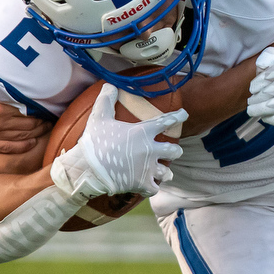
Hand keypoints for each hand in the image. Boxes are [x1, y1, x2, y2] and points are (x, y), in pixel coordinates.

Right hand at [0, 78, 51, 153]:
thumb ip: (20, 90)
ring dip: (36, 132)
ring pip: (21, 136)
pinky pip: (7, 147)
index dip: (45, 112)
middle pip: (29, 126)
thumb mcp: (4, 84)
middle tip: (51, 118)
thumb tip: (44, 84)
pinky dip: (21, 146)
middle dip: (42, 122)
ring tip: (45, 127)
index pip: (32, 115)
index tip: (52, 110)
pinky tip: (32, 142)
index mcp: (2, 109)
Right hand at [52, 84, 186, 198]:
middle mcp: (150, 150)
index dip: (177, 117)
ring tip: (165, 173)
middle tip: (173, 150)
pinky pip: (154, 188)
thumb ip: (106, 99)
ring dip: (165, 171)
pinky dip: (153, 187)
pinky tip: (151, 186)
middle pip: (174, 151)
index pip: (165, 122)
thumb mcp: (99, 116)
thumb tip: (109, 85)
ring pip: (167, 172)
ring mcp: (147, 169)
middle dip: (174, 150)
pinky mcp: (141, 184)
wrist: (88, 169)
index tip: (184, 114)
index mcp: (143, 132)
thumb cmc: (95, 142)